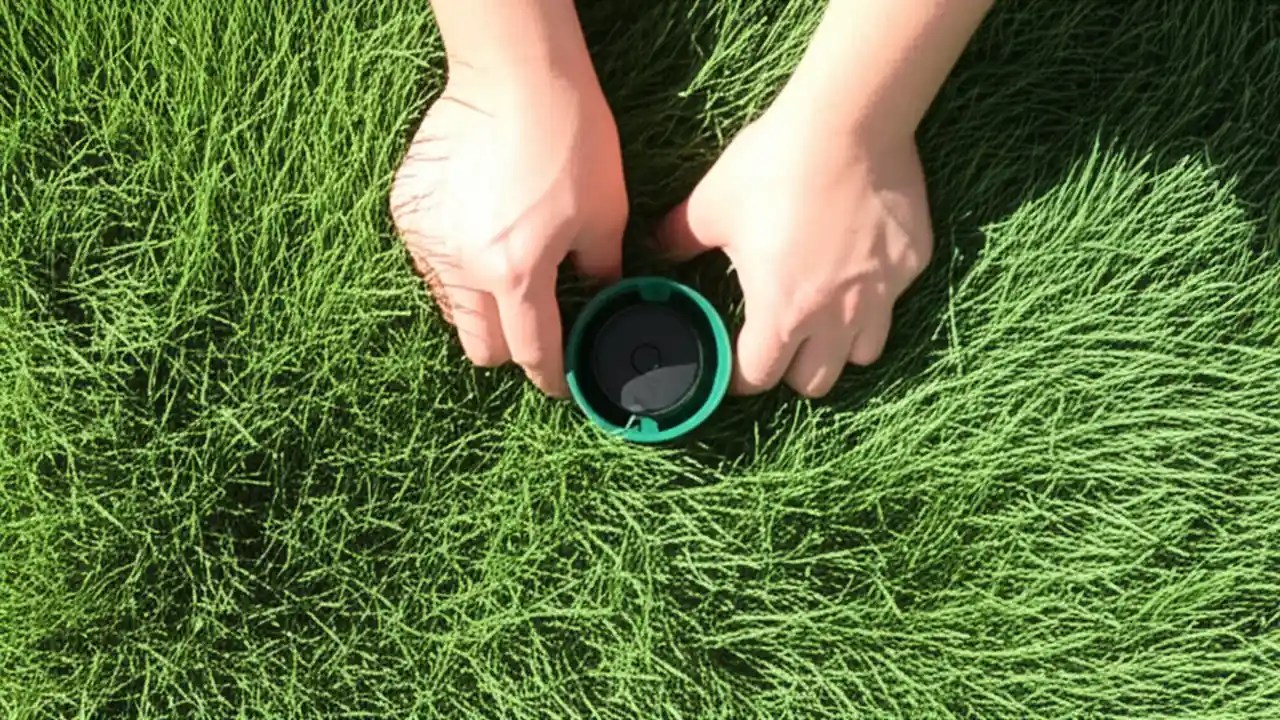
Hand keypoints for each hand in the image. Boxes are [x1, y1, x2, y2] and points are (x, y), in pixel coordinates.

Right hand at [390, 69, 626, 395]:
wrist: (514, 76)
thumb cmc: (569, 139)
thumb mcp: (606, 213)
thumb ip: (601, 269)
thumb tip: (601, 296)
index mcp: (518, 275)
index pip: (531, 352)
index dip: (549, 376)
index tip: (556, 385)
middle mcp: (465, 268)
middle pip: (479, 346)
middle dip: (507, 348)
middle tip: (529, 329)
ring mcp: (428, 241)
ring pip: (449, 305)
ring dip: (477, 305)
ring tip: (503, 270)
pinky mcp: (406, 212)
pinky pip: (428, 260)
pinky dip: (453, 260)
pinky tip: (477, 229)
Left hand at [657, 111, 932, 397]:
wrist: (850, 121)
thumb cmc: (776, 164)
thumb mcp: (711, 204)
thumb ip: (678, 238)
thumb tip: (658, 248)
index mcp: (781, 313)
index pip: (758, 379)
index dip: (739, 378)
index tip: (731, 366)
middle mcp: (835, 317)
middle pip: (814, 383)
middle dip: (790, 370)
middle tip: (776, 340)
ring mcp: (881, 294)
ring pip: (863, 354)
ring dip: (838, 346)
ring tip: (822, 315)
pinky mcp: (911, 265)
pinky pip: (893, 301)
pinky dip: (874, 299)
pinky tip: (857, 266)